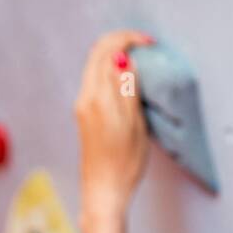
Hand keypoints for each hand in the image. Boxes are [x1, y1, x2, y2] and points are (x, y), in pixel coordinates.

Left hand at [74, 29, 154, 232]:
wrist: (104, 192)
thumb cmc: (123, 164)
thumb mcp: (134, 125)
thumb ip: (127, 89)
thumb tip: (123, 60)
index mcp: (97, 98)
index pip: (106, 50)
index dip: (128, 39)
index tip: (148, 42)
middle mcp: (85, 98)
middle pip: (97, 53)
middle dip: (121, 41)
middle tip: (145, 44)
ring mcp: (83, 106)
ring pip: (95, 65)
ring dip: (116, 54)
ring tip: (140, 58)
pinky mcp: (85, 114)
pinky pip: (95, 79)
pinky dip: (111, 68)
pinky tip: (127, 76)